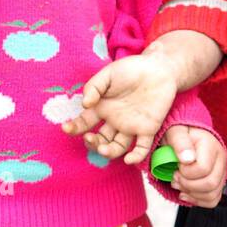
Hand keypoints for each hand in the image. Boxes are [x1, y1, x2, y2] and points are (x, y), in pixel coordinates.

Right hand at [62, 51, 177, 163]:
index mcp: (101, 108)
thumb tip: (84, 104)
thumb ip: (94, 87)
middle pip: (98, 140)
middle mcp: (114, 121)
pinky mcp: (148, 129)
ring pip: (116, 147)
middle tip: (90, 138)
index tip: (67, 128)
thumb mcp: (108, 74)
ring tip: (104, 150)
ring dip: (108, 152)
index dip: (74, 128)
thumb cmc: (131, 69)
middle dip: (92, 143)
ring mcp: (130, 127)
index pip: (84, 123)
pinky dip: (135, 156)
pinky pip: (141, 148)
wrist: (160, 67)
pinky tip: (128, 159)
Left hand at [164, 124, 226, 206]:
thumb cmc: (179, 134)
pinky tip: (185, 193)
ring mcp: (222, 172)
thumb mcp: (175, 132)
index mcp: (211, 145)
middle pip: (210, 184)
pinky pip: (213, 200)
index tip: (176, 166)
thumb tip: (187, 159)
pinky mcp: (219, 183)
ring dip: (191, 194)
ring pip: (212, 194)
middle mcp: (221, 159)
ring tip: (178, 184)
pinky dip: (197, 200)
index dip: (185, 172)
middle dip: (187, 185)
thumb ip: (180, 142)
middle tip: (174, 177)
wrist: (185, 137)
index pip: (203, 169)